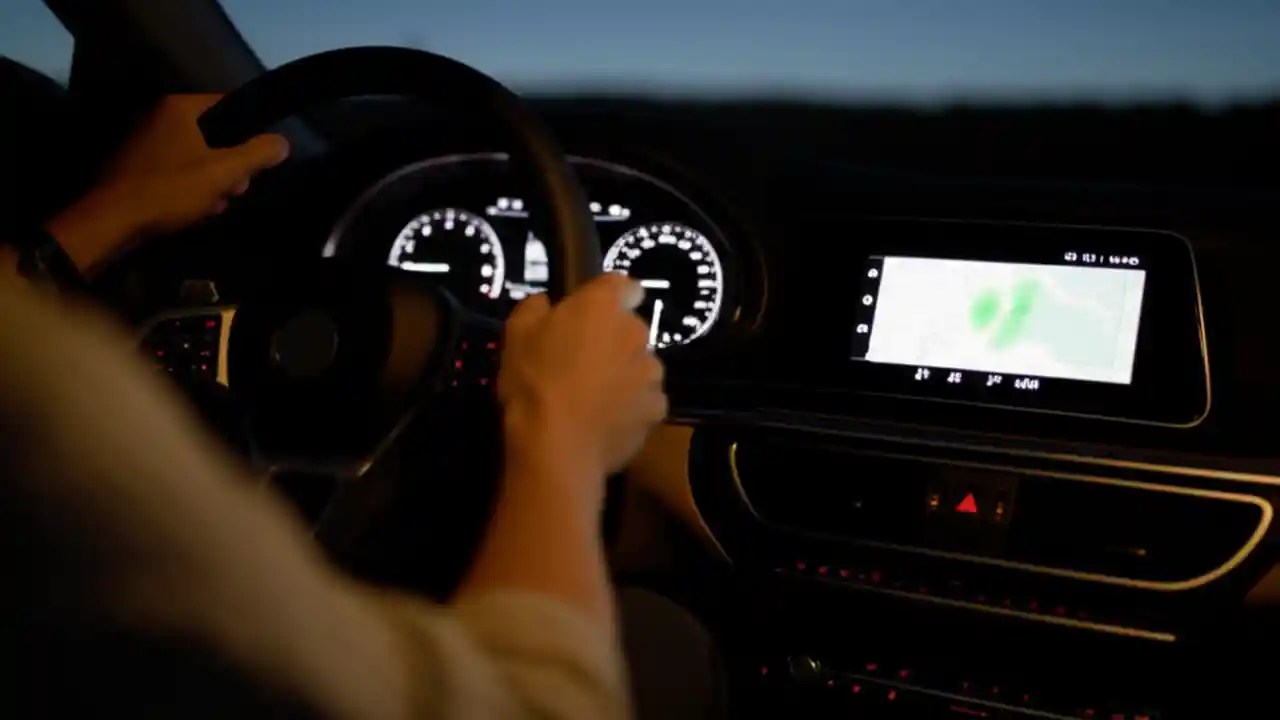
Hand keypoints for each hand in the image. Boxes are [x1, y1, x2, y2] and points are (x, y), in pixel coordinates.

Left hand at [46, 94, 289, 273]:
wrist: (112, 221)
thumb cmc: (171, 189)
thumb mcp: (223, 172)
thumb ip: (257, 154)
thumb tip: (283, 142)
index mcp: (179, 108)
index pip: (229, 105)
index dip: (251, 131)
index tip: (261, 158)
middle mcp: (160, 118)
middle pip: (214, 133)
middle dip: (232, 162)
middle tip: (239, 188)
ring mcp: (146, 142)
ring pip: (197, 155)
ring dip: (214, 179)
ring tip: (220, 203)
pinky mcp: (138, 167)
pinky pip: (177, 170)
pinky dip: (192, 186)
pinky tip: (198, 208)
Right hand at [498, 274, 667, 485]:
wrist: (557, 445)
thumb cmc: (534, 382)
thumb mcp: (516, 335)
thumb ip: (535, 308)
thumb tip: (545, 304)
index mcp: (603, 306)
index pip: (624, 285)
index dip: (612, 297)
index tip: (594, 314)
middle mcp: (636, 332)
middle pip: (630, 329)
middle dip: (612, 341)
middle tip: (581, 364)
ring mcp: (651, 372)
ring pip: (641, 365)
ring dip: (624, 374)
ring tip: (594, 399)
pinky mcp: (657, 408)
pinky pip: (646, 401)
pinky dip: (632, 407)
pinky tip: (606, 422)